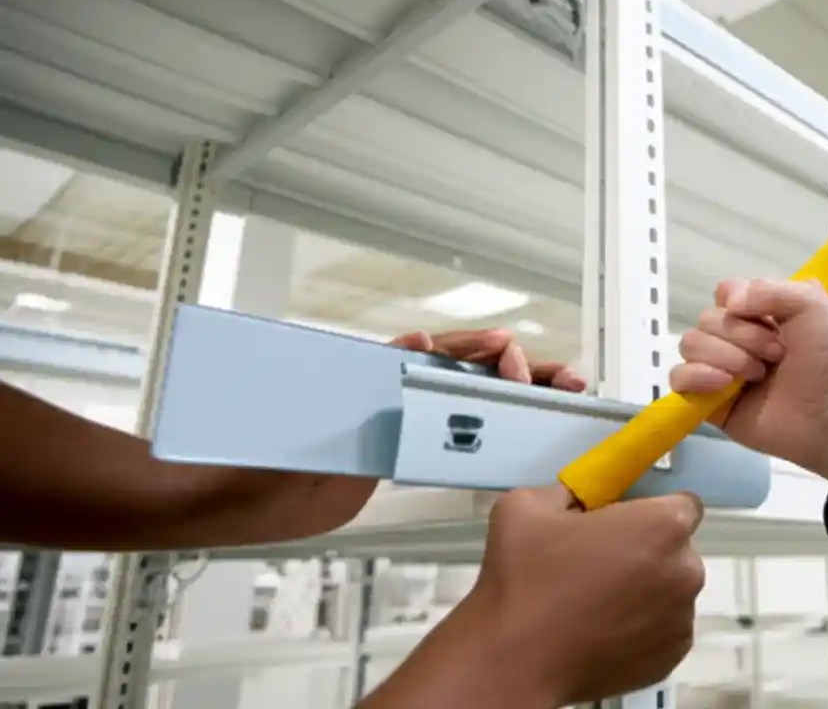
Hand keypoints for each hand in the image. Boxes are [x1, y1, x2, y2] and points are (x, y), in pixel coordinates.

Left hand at [291, 329, 585, 539]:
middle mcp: (400, 394)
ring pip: (476, 404)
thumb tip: (417, 343)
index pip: (448, 352)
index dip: (485, 351)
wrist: (249, 501)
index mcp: (383, 374)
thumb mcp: (324, 406)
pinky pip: (462, 441)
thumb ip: (372, 375)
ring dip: (519, 400)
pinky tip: (524, 435)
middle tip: (562, 379)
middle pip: (474, 373)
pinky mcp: (409, 458)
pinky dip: (498, 435)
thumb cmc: (269, 449)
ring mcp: (409, 426)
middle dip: (522, 372)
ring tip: (559, 396)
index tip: (510, 353)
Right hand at [360, 485, 705, 706]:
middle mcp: (685, 571)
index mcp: (662, 526)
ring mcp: (681, 619)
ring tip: (594, 601)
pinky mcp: (671, 657)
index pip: (683, 504)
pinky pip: (662, 629)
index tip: (623, 521)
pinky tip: (600, 628)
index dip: (652, 510)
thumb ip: (567, 491)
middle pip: (677, 549)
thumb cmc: (525, 580)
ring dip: (644, 590)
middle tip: (599, 561)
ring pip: (669, 591)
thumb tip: (578, 498)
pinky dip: (641, 626)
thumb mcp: (528, 506)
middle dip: (647, 550)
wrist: (515, 661)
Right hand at [669, 278, 827, 504]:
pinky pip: (678, 378)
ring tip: (757, 375)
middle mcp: (733, 339)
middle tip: (776, 355)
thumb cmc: (826, 360)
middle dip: (742, 335)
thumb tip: (728, 302)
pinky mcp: (706, 401)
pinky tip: (725, 384)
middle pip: (707, 319)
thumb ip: (771, 289)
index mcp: (756, 313)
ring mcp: (717, 369)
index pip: (725, 292)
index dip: (740, 301)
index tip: (768, 318)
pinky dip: (697, 375)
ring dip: (726, 356)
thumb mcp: (813, 307)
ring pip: (690, 344)